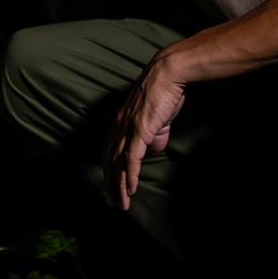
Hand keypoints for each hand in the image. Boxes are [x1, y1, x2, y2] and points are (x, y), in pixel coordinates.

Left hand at [101, 52, 186, 210]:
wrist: (168, 74)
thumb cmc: (164, 92)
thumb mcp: (158, 118)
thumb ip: (154, 133)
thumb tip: (154, 148)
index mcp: (121, 122)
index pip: (110, 151)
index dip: (110, 170)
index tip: (111, 186)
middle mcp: (119, 126)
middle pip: (110, 161)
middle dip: (110, 184)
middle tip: (112, 203)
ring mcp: (127, 128)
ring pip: (118, 163)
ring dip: (118, 186)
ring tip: (120, 204)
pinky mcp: (139, 130)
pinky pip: (131, 158)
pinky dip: (129, 175)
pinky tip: (129, 190)